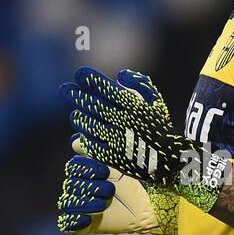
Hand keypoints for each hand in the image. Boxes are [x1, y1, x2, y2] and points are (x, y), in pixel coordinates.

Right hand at [56, 146, 178, 234]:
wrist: (147, 206)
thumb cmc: (135, 182)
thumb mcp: (120, 164)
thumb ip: (100, 151)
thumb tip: (76, 141)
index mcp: (86, 171)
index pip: (73, 166)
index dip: (86, 168)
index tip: (105, 171)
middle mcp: (79, 187)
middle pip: (70, 184)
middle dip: (90, 187)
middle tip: (111, 190)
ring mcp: (80, 206)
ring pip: (67, 203)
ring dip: (84, 203)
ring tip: (103, 204)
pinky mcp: (83, 224)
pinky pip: (66, 223)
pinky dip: (73, 221)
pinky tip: (88, 219)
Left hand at [59, 67, 227, 210]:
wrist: (169, 161)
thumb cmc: (159, 126)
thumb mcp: (156, 101)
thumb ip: (139, 84)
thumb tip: (119, 75)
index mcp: (136, 107)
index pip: (109, 90)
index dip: (92, 80)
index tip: (79, 74)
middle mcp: (127, 122)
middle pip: (95, 106)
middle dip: (77, 96)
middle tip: (64, 89)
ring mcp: (120, 141)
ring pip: (91, 125)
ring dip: (80, 116)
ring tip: (75, 112)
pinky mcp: (115, 158)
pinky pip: (93, 145)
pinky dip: (85, 137)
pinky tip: (81, 132)